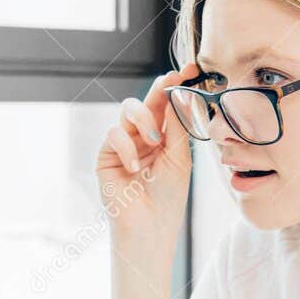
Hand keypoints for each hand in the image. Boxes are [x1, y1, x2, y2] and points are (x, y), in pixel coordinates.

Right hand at [97, 62, 195, 298]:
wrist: (149, 228)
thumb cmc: (168, 198)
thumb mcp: (179, 158)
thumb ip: (177, 126)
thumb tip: (182, 92)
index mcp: (165, 137)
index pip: (170, 104)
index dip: (178, 86)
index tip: (193, 70)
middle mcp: (144, 136)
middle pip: (149, 100)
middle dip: (161, 88)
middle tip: (173, 79)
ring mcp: (124, 144)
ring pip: (128, 109)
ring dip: (143, 119)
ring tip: (154, 141)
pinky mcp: (106, 155)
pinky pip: (114, 134)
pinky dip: (127, 146)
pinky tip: (136, 166)